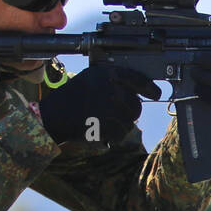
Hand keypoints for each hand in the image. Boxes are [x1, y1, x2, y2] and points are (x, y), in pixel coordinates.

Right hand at [38, 65, 159, 143]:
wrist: (54, 115)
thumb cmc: (72, 97)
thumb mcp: (91, 79)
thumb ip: (113, 81)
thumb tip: (136, 91)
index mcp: (107, 74)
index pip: (137, 79)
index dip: (150, 88)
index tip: (156, 93)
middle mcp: (111, 90)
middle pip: (136, 106)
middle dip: (129, 112)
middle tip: (114, 113)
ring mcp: (110, 109)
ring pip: (129, 122)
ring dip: (120, 125)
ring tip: (101, 120)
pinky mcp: (107, 126)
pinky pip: (121, 134)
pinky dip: (113, 136)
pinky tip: (100, 129)